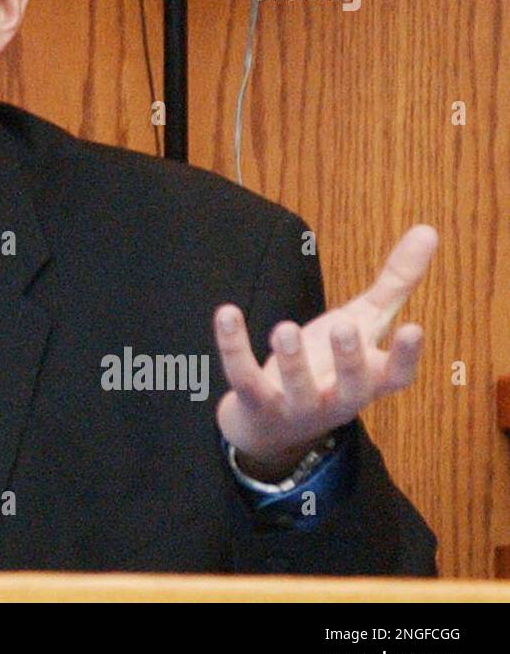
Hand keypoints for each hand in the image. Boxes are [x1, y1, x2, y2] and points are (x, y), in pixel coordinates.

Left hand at [213, 225, 437, 479]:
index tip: (414, 328)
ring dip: (292, 360)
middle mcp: (338, 398)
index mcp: (368, 380)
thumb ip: (394, 283)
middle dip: (349, 359)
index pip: (396, 375)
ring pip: (298, 389)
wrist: (273, 423)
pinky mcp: (257, 402)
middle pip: (352, 387)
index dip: (407, 356)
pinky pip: (243, 377)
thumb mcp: (362, 321)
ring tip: (284, 328)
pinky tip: (226, 313)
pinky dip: (234, 347)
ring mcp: (297, 405)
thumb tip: (428, 230)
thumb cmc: (329, 364)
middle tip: (344, 327)